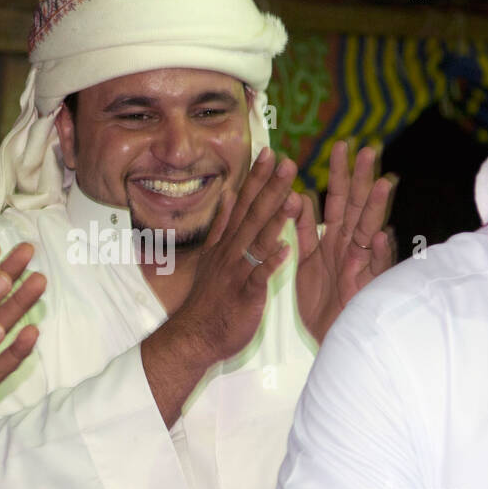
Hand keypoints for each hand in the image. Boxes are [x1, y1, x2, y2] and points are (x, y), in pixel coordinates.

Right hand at [168, 146, 302, 365]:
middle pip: (253, 215)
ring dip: (275, 218)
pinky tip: (285, 250)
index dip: (257, 178)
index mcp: (227, 242)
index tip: (271, 153)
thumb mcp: (211, 255)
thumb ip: (222, 225)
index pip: (244, 204)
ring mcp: (237, 272)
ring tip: (293, 197)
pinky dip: (271, 263)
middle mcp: (231, 252)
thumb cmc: (209, 299)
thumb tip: (229, 195)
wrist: (194, 335)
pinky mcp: (244, 295)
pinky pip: (259, 277)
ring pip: (258, 240)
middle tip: (287, 163)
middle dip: (270, 188)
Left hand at [295, 140, 395, 340]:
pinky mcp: (363, 288)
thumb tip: (301, 196)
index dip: (340, 174)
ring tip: (383, 184)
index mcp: (335, 240)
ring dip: (375, 210)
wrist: (331, 338)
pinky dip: (377, 255)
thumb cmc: (322, 300)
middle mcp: (350, 249)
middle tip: (368, 149)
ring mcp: (359, 267)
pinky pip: (372, 270)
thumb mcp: (308, 259)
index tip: (343, 145)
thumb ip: (306, 229)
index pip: (339, 200)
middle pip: (356, 207)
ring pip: (368, 232)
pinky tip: (380, 238)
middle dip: (362, 180)